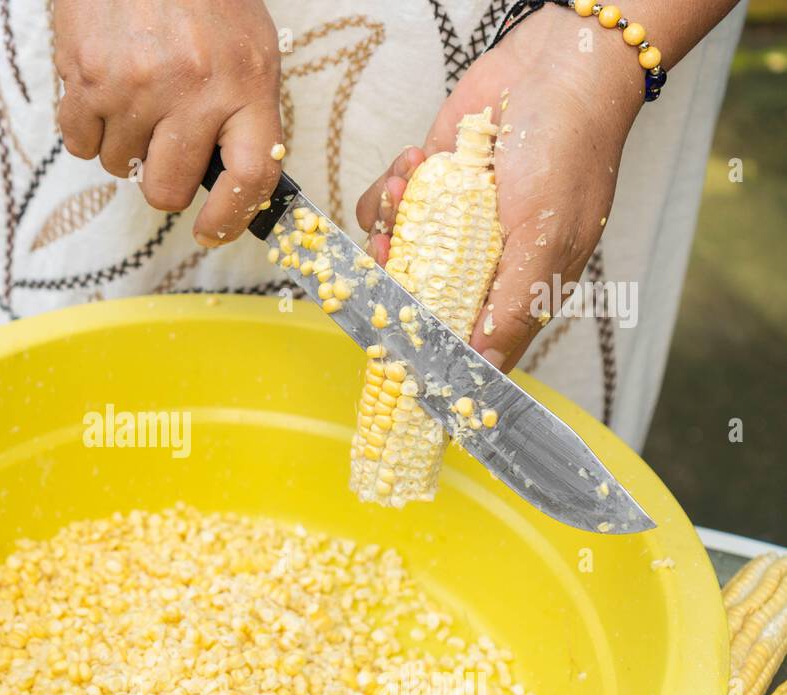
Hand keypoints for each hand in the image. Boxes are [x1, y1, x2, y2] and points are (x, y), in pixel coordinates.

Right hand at [53, 0, 282, 246]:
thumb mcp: (247, 47)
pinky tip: (104, 88)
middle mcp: (193, 89)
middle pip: (169, 190)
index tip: (212, 230)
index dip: (232, 218)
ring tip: (135, 96)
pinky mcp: (86, 78)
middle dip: (162, 180)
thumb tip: (231, 186)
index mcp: (246, 82)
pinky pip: (80, 144)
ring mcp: (135, 87)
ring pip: (119, 168)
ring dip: (124, 145)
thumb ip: (244, 114)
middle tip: (162, 148)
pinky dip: (88, 128)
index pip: (252, 175)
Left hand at [356, 12, 643, 370]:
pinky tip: (414, 162)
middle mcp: (485, 259)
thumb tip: (488, 366)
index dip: (433, 346)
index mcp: (521, 283)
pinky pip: (391, 205)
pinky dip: (390, 188)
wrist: (557, 66)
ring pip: (399, 252)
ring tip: (407, 186)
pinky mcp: (431, 184)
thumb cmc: (567, 150)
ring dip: (391, 223)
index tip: (397, 346)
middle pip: (422, 298)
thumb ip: (514, 304)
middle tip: (392, 251)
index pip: (471, 338)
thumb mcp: (547, 238)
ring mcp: (455, 221)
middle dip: (396, 280)